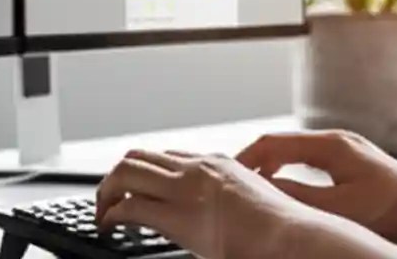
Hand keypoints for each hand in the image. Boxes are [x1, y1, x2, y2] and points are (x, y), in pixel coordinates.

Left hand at [95, 149, 328, 258]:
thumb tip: (224, 219)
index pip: (169, 156)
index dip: (148, 171)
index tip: (139, 187)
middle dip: (119, 175)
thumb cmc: (284, 231)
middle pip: (140, 156)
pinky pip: (130, 207)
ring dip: (107, 190)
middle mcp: (197, 169)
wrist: (294, 240)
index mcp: (218, 164)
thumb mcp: (257, 201)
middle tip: (110, 196)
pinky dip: (111, 214)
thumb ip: (232, 201)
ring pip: (126, 172)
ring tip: (102, 210)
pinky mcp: (177, 216)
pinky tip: (108, 226)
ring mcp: (186, 188)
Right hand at [236, 130, 396, 246]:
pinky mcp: (348, 159)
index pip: (273, 142)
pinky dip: (288, 169)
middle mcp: (334, 139)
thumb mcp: (339, 208)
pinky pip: (307, 158)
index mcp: (330, 145)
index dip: (246, 158)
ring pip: (292, 150)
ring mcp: (342, 147)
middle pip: (280, 143)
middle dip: (254, 160)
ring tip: (252, 185)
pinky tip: (281, 186)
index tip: (228, 175)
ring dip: (270, 165)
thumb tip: (261, 186)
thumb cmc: (391, 212)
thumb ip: (297, 195)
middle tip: (233, 181)